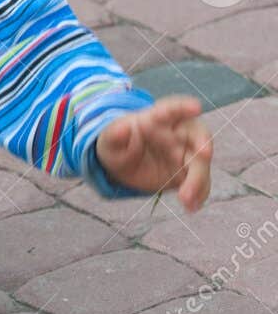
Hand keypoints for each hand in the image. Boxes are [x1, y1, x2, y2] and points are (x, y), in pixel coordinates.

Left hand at [95, 95, 213, 212]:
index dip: (184, 107)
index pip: (173, 108)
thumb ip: (115, 134)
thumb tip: (121, 128)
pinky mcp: (188, 173)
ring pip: (200, 164)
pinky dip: (198, 194)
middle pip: (197, 137)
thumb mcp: (109, 140)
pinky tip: (191, 207)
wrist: (122, 162)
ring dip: (198, 180)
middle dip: (202, 146)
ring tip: (187, 200)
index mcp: (158, 117)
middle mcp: (179, 133)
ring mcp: (186, 153)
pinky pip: (199, 183)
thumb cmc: (117, 142)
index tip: (195, 107)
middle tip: (204, 155)